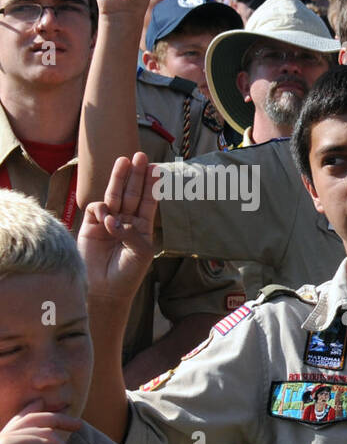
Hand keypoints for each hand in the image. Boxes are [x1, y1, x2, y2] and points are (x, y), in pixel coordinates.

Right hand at [78, 153, 158, 303]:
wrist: (105, 288)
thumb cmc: (128, 273)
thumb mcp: (141, 252)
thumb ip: (131, 232)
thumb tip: (113, 218)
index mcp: (142, 227)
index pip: (148, 201)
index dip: (152, 185)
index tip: (157, 169)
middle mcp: (126, 221)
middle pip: (132, 193)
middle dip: (136, 175)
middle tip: (141, 155)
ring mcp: (108, 221)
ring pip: (115, 195)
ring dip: (120, 178)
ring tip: (124, 160)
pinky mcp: (91, 225)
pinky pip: (97, 209)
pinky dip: (102, 210)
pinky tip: (106, 221)